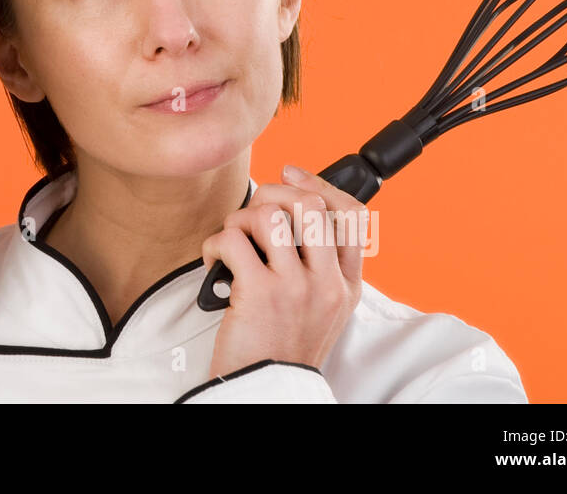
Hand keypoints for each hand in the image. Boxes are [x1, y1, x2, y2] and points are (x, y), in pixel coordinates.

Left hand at [201, 165, 363, 378]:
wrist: (266, 392)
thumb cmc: (281, 348)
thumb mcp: (320, 310)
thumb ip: (318, 268)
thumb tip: (288, 213)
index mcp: (346, 286)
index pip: (351, 216)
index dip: (319, 184)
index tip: (291, 175)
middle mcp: (327, 284)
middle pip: (310, 205)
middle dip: (272, 193)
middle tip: (252, 210)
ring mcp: (296, 287)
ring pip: (268, 215)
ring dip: (240, 220)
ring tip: (233, 242)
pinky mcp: (260, 293)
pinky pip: (233, 239)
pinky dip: (215, 244)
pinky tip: (215, 262)